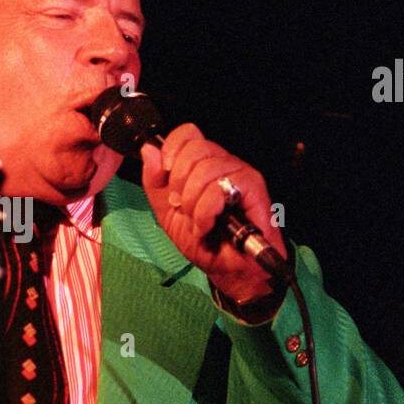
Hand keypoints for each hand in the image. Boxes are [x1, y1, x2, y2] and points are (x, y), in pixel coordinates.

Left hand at [140, 123, 286, 302]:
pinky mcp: (254, 187)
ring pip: (206, 169)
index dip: (171, 149)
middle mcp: (223, 162)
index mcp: (203, 163)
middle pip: (193, 149)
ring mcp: (240, 172)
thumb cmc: (204, 240)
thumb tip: (149, 150)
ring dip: (193, 204)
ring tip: (198, 223)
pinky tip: (208, 226)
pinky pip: (220, 189)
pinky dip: (206, 212)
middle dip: (179, 185)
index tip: (166, 177)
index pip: (187, 134)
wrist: (228, 269)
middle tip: (183, 208)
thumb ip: (154, 181)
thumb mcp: (166, 211)